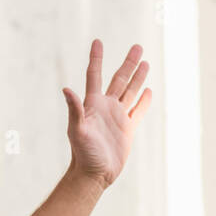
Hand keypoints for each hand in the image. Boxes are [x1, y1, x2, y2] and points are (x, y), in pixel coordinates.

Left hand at [62, 39, 151, 189]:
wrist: (94, 174)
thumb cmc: (83, 153)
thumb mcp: (77, 130)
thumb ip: (75, 109)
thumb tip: (66, 89)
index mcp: (93, 105)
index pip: (94, 76)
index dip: (96, 59)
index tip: (98, 41)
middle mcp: (106, 108)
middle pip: (119, 79)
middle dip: (128, 63)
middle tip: (138, 46)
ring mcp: (117, 117)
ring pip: (130, 91)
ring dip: (138, 77)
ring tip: (145, 62)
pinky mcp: (128, 129)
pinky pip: (138, 111)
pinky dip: (144, 101)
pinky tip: (149, 91)